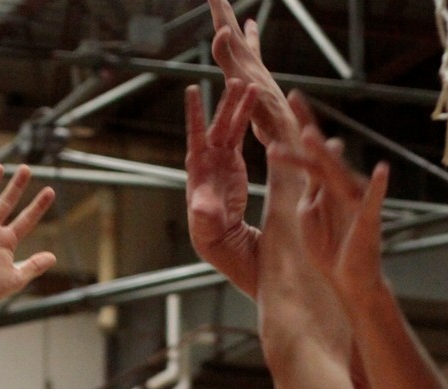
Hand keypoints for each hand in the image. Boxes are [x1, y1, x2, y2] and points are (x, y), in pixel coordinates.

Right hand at [0, 165, 55, 318]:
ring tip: (0, 166)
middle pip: (7, 203)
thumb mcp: (15, 279)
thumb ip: (33, 266)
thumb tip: (53, 257)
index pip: (26, 219)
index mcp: (6, 241)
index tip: (50, 191)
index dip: (38, 206)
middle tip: (26, 168)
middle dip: (17, 186)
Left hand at [185, 82, 260, 296]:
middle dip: (225, 105)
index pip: (195, 141)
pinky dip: (245, 120)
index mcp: (198, 177)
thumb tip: (201, 205)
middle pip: (216, 129)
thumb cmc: (214, 244)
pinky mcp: (233, 166)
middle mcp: (207, 165)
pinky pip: (238, 137)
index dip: (195, 117)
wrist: (227, 249)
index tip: (193, 92)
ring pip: (229, 129)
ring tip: (249, 84)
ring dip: (238, 107)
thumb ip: (205, 217)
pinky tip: (254, 103)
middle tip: (236, 80)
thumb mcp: (208, 232)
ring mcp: (220, 163)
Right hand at [208, 0, 294, 144]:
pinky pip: (252, 65)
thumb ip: (229, 57)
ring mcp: (255, 73)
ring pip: (243, 45)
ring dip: (236, 30)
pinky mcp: (258, 87)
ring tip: (234, 16)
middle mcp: (250, 62)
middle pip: (234, 32)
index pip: (226, 29)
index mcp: (244, 59)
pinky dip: (250, 53)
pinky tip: (249, 47)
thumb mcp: (242, 81)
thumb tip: (223, 30)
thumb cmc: (266, 112)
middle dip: (223, 12)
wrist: (285, 131)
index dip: (218, 9)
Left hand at [270, 98, 389, 309]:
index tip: (284, 102)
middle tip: (294, 98)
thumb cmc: (331, 252)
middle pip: (321, 153)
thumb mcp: (310, 221)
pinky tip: (384, 169)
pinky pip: (374, 200)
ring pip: (338, 173)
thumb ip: (308, 197)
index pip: (307, 153)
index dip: (295, 129)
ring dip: (326, 155)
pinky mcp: (368, 219)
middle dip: (307, 127)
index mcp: (323, 187)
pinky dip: (379, 187)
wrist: (349, 282)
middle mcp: (339, 187)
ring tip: (312, 137)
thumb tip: (307, 177)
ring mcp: (355, 201)